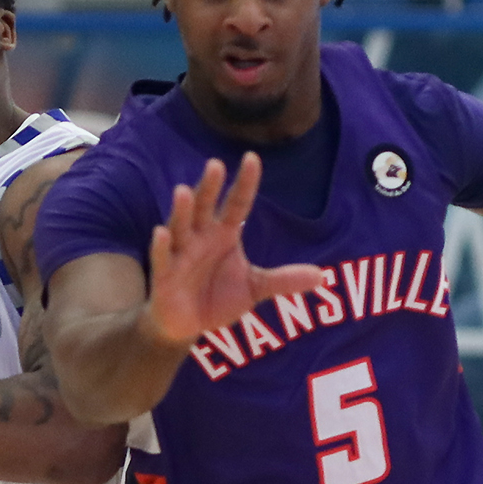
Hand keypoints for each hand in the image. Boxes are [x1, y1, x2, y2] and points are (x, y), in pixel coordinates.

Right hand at [143, 154, 324, 346]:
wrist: (187, 325)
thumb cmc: (217, 297)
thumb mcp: (254, 287)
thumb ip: (283, 279)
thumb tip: (321, 276)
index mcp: (224, 234)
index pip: (236, 203)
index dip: (244, 183)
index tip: (252, 158)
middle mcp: (201, 237)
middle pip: (205, 207)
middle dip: (209, 187)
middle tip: (216, 165)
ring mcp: (180, 254)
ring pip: (180, 227)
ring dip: (181, 210)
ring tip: (183, 191)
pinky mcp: (164, 275)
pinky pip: (162, 258)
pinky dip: (161, 246)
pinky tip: (161, 233)